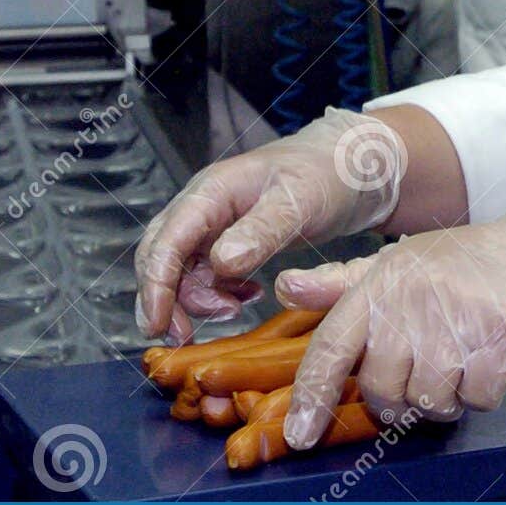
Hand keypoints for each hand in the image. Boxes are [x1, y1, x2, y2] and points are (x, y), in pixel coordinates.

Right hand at [134, 109, 406, 342]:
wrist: (350, 167)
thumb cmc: (326, 173)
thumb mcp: (300, 201)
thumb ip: (262, 231)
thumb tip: (221, 264)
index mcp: (212, 191)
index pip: (166, 240)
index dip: (155, 285)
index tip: (157, 325)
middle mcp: (204, 206)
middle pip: (162, 256)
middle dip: (165, 299)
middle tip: (184, 337)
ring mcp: (215, 223)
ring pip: (182, 269)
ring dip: (196, 298)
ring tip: (234, 310)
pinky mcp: (230, 239)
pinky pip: (208, 273)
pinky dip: (218, 292)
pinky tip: (248, 296)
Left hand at [274, 203, 505, 448]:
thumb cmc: (470, 263)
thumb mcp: (400, 262)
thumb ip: (341, 283)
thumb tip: (285, 287)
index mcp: (381, 284)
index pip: (330, 349)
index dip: (311, 398)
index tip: (300, 435)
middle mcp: (411, 304)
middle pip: (381, 389)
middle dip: (399, 399)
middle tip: (423, 374)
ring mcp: (455, 325)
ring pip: (427, 402)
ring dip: (443, 399)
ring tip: (460, 364)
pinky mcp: (497, 346)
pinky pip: (473, 400)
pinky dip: (482, 393)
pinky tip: (490, 361)